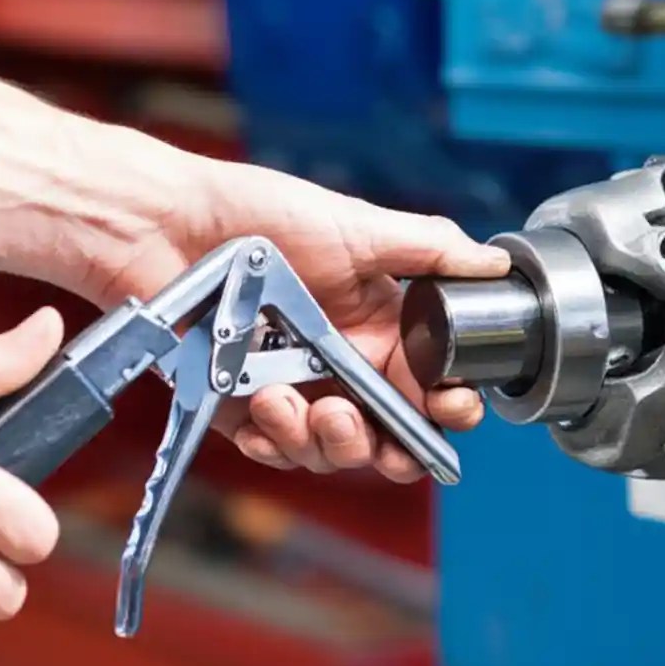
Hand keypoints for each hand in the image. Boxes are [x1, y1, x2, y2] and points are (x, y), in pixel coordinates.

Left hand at [91, 158, 510, 482]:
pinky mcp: (243, 407)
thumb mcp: (358, 226)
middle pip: (387, 435)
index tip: (450, 408)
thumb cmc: (258, 215)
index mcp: (378, 325)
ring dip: (322, 440)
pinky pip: (274, 450)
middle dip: (386, 446)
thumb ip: (430, 250)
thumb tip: (496, 265)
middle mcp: (342, 364)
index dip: (448, 407)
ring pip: (331, 450)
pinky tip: (263, 417)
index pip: (429, 385)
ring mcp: (295, 388)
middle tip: (363, 427)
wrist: (167, 226)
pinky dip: (274, 445)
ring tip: (287, 400)